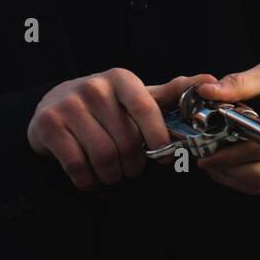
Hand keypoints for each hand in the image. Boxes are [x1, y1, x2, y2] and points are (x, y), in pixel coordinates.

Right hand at [27, 68, 217, 191]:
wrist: (53, 104)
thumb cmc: (104, 105)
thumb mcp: (136, 95)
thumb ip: (171, 93)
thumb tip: (210, 81)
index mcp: (120, 79)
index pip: (146, 109)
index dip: (158, 138)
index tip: (164, 157)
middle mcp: (94, 88)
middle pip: (126, 142)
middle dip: (133, 166)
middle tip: (131, 170)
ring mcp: (69, 105)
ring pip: (104, 156)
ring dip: (112, 175)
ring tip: (112, 174)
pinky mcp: (49, 125)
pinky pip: (77, 165)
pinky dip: (87, 180)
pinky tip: (89, 177)